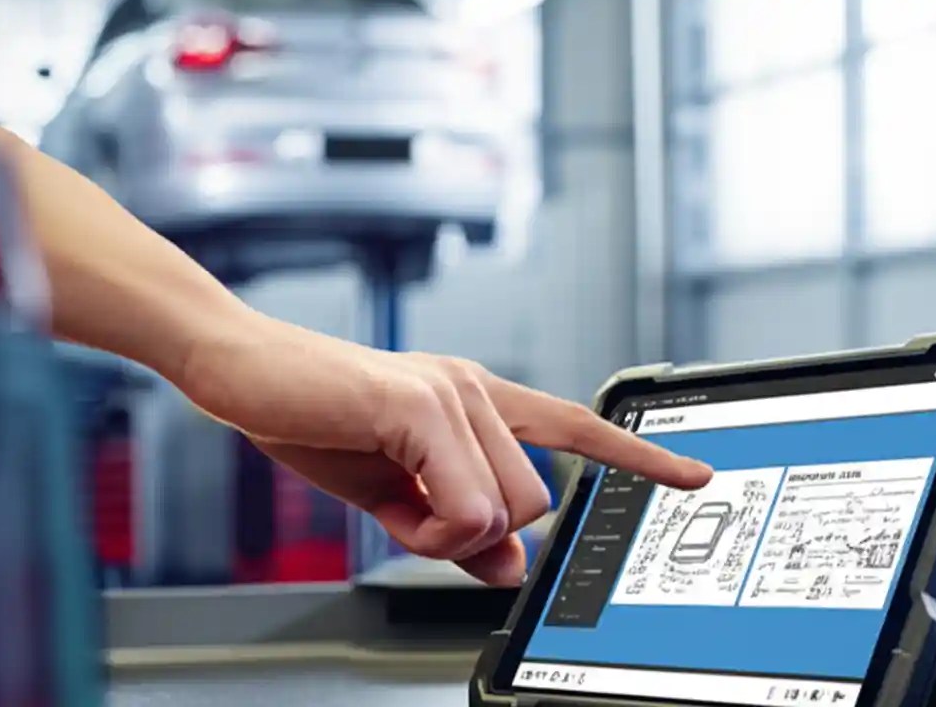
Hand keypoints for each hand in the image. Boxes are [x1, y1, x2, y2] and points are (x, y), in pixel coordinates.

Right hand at [179, 310, 711, 584]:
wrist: (242, 368)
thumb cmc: (314, 418)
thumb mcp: (395, 494)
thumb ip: (456, 530)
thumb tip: (510, 568)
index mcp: (477, 401)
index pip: (574, 428)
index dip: (637, 455)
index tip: (693, 472)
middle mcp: (476, 388)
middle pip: (535, 501)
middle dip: (474, 533)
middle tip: (410, 515)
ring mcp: (452, 391)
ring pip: (505, 508)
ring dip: (445, 531)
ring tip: (390, 497)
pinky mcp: (419, 404)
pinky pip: (466, 503)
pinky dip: (429, 528)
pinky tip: (389, 498)